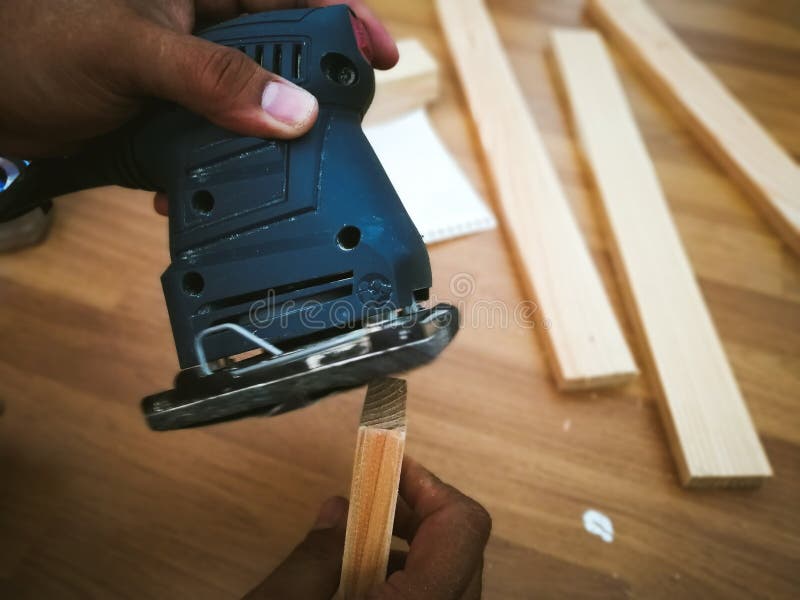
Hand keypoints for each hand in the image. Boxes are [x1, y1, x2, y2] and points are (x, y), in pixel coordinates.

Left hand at [0, 1, 397, 156]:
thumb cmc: (33, 42)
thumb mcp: (131, 51)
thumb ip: (213, 77)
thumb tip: (292, 113)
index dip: (340, 17)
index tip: (376, 54)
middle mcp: (200, 23)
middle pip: (281, 54)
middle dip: (307, 93)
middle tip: (334, 131)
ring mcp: (188, 71)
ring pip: (252, 104)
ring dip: (260, 144)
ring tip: (272, 173)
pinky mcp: (172, 112)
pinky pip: (217, 137)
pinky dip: (218, 166)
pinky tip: (205, 189)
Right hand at [244, 457, 491, 599]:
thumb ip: (316, 554)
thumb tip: (338, 510)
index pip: (464, 528)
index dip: (430, 485)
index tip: (389, 466)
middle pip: (464, 549)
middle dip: (418, 514)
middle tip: (370, 497)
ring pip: (454, 578)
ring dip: (413, 545)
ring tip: (359, 538)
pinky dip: (408, 580)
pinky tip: (364, 580)